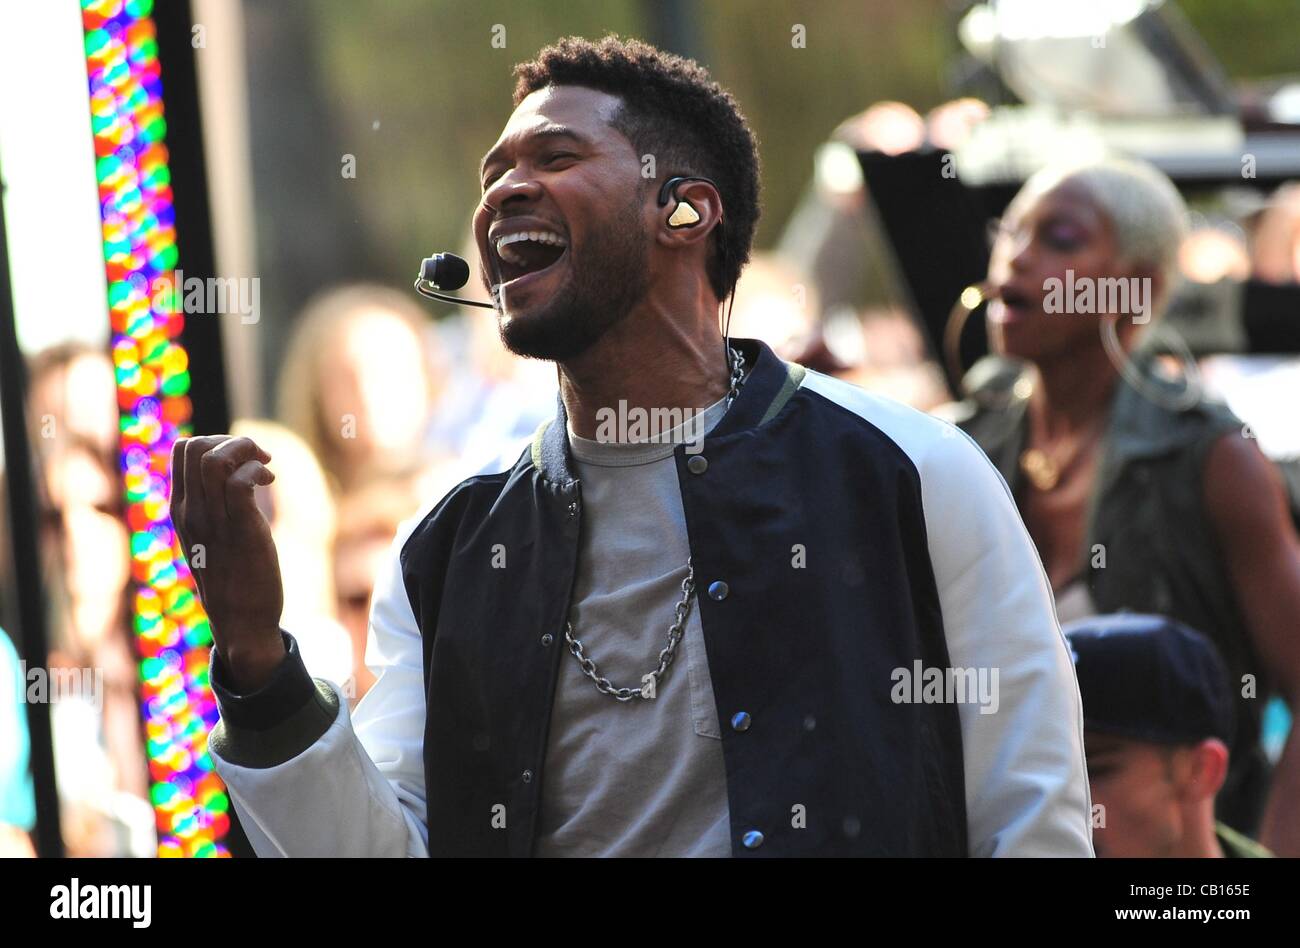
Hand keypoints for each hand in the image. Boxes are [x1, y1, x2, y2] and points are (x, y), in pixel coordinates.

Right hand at [169, 435, 285, 691]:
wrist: (241, 621)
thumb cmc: (233, 578)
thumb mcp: (213, 538)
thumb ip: (215, 507)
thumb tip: (236, 476)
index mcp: (181, 510)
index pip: (181, 451)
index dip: (217, 442)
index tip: (242, 462)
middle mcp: (191, 512)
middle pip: (195, 446)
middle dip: (232, 441)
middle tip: (257, 462)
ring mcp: (213, 521)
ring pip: (213, 459)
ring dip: (246, 451)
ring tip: (265, 470)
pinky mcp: (240, 531)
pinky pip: (238, 483)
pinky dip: (255, 471)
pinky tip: (269, 482)